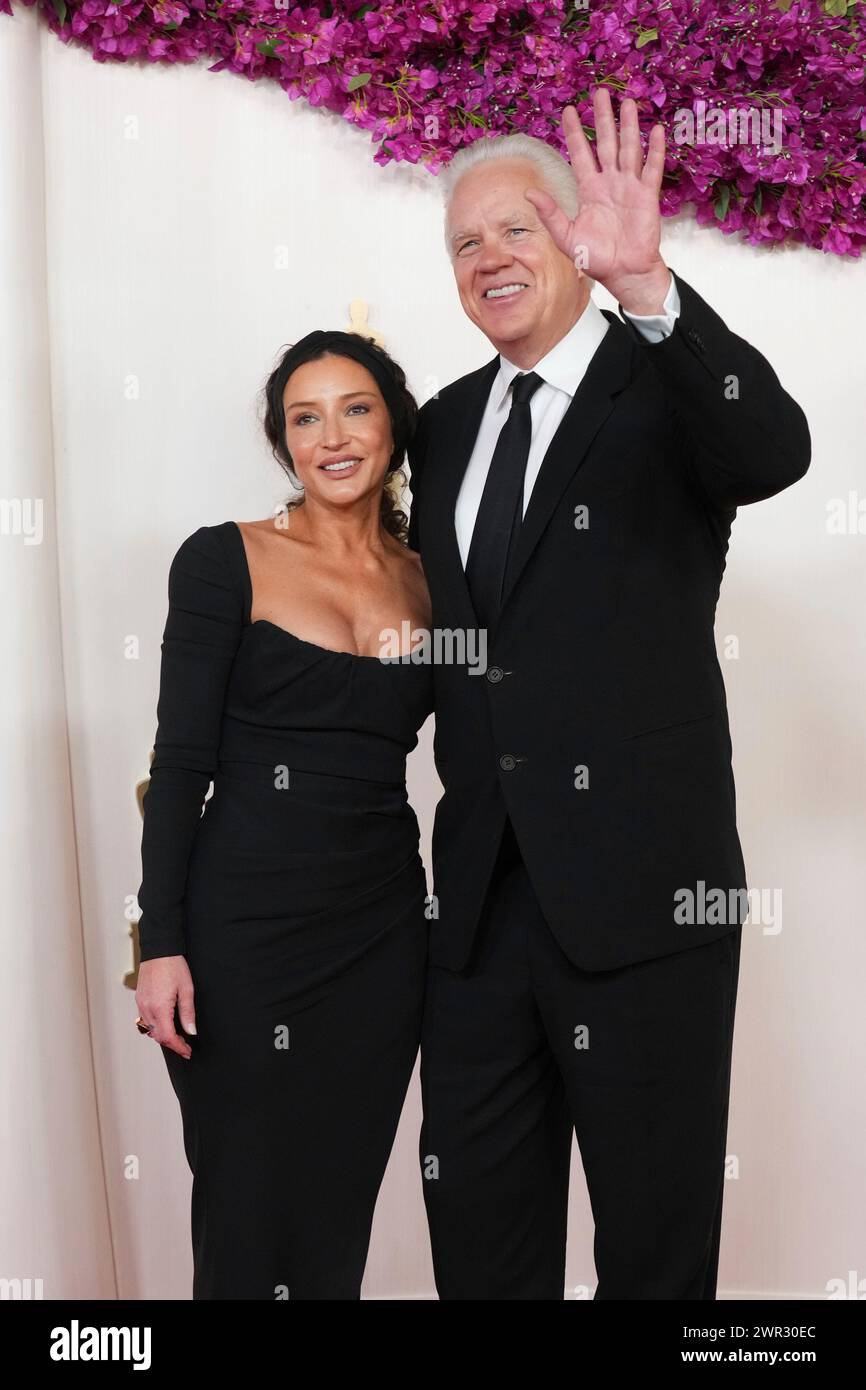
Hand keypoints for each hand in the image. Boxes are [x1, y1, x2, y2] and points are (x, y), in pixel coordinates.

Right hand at [136, 955, 195, 1059]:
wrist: (159, 950)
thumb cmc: (174, 966)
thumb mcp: (187, 990)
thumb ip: (188, 1013)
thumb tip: (191, 1032)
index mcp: (160, 1007)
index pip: (167, 1036)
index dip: (178, 1047)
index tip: (187, 1052)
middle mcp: (147, 1008)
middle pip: (157, 1036)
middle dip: (172, 1044)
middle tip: (185, 1046)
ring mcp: (141, 1003)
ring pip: (150, 1029)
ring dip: (163, 1035)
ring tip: (178, 1036)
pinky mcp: (140, 999)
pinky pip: (146, 1019)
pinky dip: (156, 1026)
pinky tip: (166, 1023)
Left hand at [525, 88, 670, 315]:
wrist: (624, 273)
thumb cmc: (596, 258)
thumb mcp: (566, 237)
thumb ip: (550, 214)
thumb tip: (529, 192)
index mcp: (589, 190)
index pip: (580, 154)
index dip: (574, 133)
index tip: (568, 110)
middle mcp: (609, 183)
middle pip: (605, 143)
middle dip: (602, 118)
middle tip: (600, 92)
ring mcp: (629, 187)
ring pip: (628, 148)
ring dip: (628, 126)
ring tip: (628, 102)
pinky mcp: (647, 196)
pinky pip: (651, 168)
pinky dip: (655, 150)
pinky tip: (656, 130)